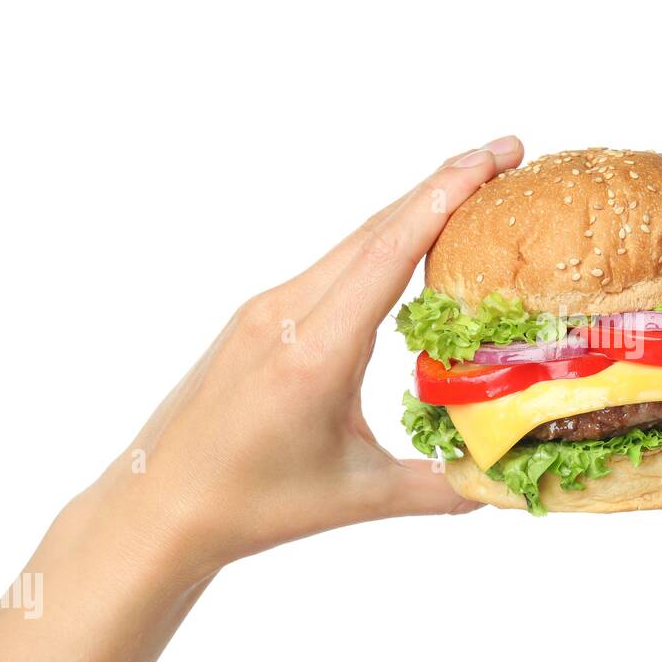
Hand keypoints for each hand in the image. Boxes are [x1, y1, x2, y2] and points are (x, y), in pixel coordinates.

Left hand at [77, 136, 524, 577]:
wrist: (156, 508)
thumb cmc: (248, 506)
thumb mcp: (356, 499)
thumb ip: (438, 488)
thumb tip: (503, 483)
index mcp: (314, 351)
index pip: (390, 252)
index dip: (446, 197)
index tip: (494, 157)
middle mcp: (286, 313)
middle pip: (376, 228)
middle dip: (443, 183)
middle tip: (505, 153)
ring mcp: (267, 309)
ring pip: (352, 243)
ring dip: (412, 210)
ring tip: (470, 188)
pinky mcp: (257, 318)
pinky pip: (330, 267)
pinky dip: (380, 244)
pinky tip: (409, 247)